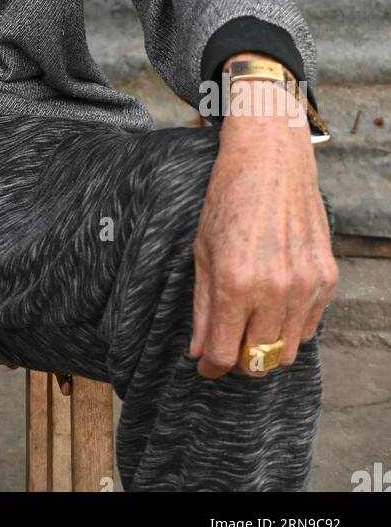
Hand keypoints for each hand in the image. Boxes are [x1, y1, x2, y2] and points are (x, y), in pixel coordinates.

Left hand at [189, 78, 336, 378]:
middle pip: (259, 361)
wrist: (270, 160)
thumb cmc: (229, 199)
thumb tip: (200, 351)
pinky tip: (274, 303)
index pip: (225, 354)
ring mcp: (305, 285)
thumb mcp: (203, 251)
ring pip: (288, 350)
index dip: (211, 366)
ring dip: (266, 347)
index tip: (205, 364)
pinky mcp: (327, 277)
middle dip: (239, 361)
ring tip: (249, 324)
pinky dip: (291, 326)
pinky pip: (310, 326)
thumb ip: (203, 307)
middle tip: (227, 345)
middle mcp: (274, 289)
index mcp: (235, 282)